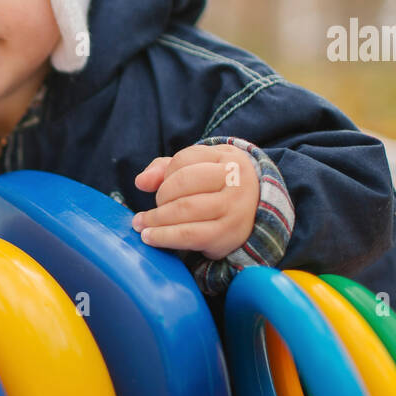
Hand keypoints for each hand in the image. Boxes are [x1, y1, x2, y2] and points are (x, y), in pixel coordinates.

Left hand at [131, 144, 259, 258]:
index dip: (165, 175)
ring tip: (141, 224)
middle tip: (147, 211)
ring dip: (155, 219)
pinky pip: (189, 235)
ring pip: (184, 209)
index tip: (159, 187)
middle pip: (182, 184)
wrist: (254, 214)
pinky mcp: (228, 234)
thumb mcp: (199, 168)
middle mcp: (236, 180)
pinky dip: (164, 237)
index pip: (184, 160)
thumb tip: (141, 182)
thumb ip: (165, 169)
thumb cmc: (218, 187)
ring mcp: (234, 208)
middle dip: (159, 198)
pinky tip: (150, 237)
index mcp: (228, 158)